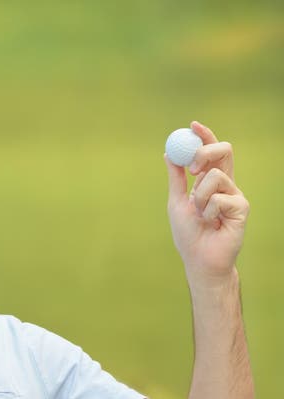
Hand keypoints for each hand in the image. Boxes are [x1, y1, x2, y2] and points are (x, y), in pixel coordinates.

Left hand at [165, 121, 249, 281]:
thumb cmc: (189, 236)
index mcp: (210, 181)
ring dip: (200, 197)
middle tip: (192, 167)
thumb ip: (175, 179)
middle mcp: (225, 185)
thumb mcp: (176, 203)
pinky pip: (220, 198)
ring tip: (201, 216)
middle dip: (206, 152)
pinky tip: (212, 224)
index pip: (212, 151)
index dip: (204, 136)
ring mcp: (235, 195)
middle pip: (224, 151)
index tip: (192, 125)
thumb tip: (168, 154)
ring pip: (215, 177)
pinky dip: (209, 212)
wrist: (199, 261)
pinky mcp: (241, 208)